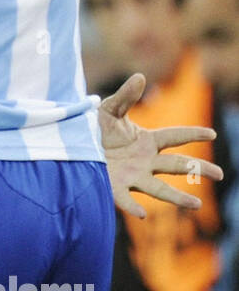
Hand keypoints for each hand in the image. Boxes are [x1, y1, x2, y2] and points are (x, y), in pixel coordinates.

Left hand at [99, 72, 222, 218]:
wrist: (70, 146)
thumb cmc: (92, 127)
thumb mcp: (108, 109)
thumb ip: (125, 96)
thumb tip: (140, 76)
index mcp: (147, 141)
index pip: (175, 137)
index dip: (193, 134)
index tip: (212, 134)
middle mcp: (144, 162)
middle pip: (177, 166)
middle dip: (199, 169)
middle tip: (220, 174)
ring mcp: (132, 177)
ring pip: (159, 189)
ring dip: (177, 197)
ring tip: (196, 204)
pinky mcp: (113, 188)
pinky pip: (125, 199)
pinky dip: (133, 206)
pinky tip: (142, 214)